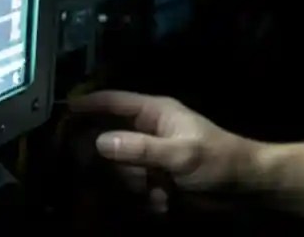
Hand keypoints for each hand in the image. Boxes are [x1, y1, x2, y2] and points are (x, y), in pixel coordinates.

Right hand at [68, 90, 259, 212]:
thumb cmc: (218, 160)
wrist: (244, 186)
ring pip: (119, 171)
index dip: (88, 104)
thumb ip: (141, 148)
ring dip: (134, 185)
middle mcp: (148, 131)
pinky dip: (146, 199)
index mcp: (156, 113)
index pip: (114, 102)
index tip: (60, 110)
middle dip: (115, 163)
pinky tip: (165, 202)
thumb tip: (100, 141)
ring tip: (158, 189)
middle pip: (107, 140)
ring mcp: (150, 156)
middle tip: (128, 175)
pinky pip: (132, 190)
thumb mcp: (181, 153)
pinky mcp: (154, 179)